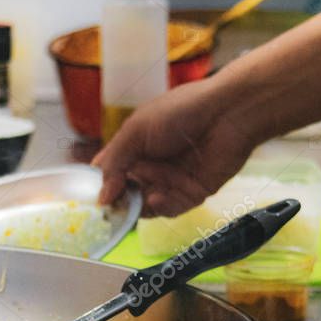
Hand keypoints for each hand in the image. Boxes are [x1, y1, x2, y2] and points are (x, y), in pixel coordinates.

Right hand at [93, 77, 259, 216]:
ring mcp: (172, 181)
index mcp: (136, 148)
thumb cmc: (180, 111)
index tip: (93, 197)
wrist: (227, 113)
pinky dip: (162, 207)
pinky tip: (157, 198)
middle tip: (115, 204)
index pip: (112, 173)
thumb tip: (100, 197)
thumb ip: (114, 163)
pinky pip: (172, 208)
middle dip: (121, 201)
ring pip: (148, 206)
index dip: (102, 186)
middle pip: (128, 194)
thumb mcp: (136, 130)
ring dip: (141, 205)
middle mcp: (152, 166)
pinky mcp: (193, 193)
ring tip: (140, 197)